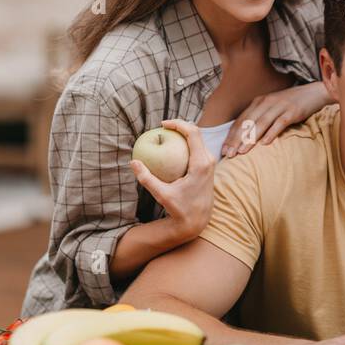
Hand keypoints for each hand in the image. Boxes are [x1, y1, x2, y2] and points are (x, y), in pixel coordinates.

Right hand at [130, 119, 215, 242]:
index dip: (179, 124)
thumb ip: (147, 178)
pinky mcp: (208, 168)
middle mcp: (209, 161)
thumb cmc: (180, 209)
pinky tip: (172, 147)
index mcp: (201, 163)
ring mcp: (210, 164)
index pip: (193, 133)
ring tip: (167, 133)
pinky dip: (186, 144)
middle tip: (163, 126)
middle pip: (197, 133)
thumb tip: (133, 162)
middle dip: (181, 125)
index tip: (163, 124)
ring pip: (198, 140)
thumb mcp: (162, 194)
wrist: (197, 221)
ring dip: (184, 134)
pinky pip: (198, 149)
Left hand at [221, 82, 330, 157]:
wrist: (313, 93)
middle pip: (247, 123)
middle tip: (228, 154)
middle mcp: (266, 103)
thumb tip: (244, 136)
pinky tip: (265, 143)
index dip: (231, 136)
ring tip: (242, 152)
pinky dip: (271, 133)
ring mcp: (279, 106)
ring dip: (250, 138)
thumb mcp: (271, 107)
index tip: (224, 150)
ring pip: (261, 123)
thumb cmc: (290, 103)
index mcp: (258, 102)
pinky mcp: (292, 111)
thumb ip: (259, 117)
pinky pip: (280, 123)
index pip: (241, 121)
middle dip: (236, 139)